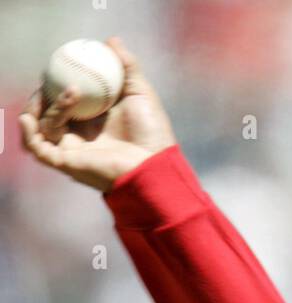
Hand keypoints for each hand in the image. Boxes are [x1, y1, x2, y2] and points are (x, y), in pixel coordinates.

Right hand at [19, 37, 176, 192]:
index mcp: (91, 119)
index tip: (60, 65)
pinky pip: (38, 147)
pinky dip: (29, 132)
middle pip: (48, 111)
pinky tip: (32, 117)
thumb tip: (111, 41)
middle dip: (43, 95)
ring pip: (44, 124)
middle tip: (52, 80)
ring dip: (49, 107)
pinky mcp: (66, 162)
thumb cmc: (152, 133)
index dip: (56, 82)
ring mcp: (71, 149)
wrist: (155, 164)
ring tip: (70, 93)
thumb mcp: (140, 92)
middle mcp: (78, 134)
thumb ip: (126, 66)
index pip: (64, 98)